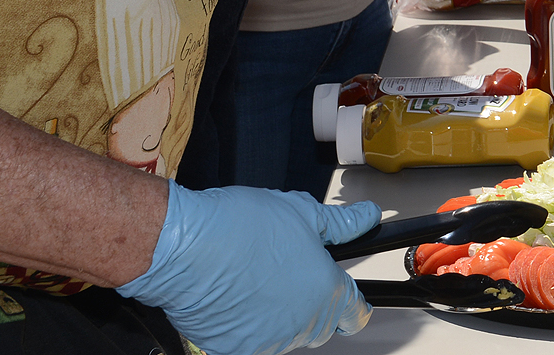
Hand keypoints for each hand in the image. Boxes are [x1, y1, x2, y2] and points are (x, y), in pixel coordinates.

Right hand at [117, 184, 379, 354]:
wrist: (186, 248)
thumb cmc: (240, 229)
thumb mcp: (303, 212)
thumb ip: (342, 223)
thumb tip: (366, 218)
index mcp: (326, 293)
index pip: (357, 313)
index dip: (353, 301)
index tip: (345, 292)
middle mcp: (302, 324)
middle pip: (322, 325)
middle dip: (315, 303)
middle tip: (291, 271)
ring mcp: (268, 342)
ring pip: (287, 334)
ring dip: (280, 314)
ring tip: (258, 277)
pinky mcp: (234, 350)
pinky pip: (252, 341)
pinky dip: (248, 324)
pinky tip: (237, 295)